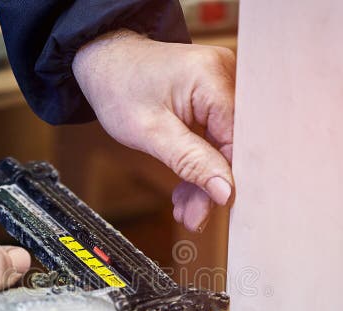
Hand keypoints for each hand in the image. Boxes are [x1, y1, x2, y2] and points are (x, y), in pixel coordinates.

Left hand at [73, 30, 234, 231]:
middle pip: (233, 144)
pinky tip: (188, 191)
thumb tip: (225, 192)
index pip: (237, 139)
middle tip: (195, 217)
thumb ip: (190, 162)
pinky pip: (217, 138)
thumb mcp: (151, 133)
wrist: (105, 62)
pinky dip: (201, 164)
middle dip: (212, 185)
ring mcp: (222, 85)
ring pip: (226, 146)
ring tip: (187, 210)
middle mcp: (225, 75)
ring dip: (205, 180)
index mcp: (211, 78)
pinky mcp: (215, 97)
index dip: (229, 178)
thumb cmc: (119, 87)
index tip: (214, 209)